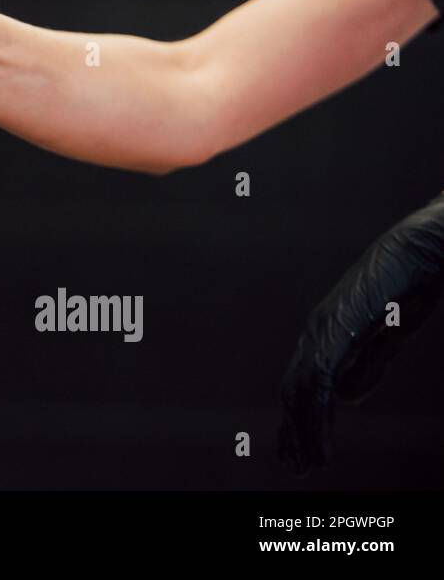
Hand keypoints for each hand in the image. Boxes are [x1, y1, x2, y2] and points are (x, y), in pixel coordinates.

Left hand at [278, 193, 443, 474]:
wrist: (423, 251)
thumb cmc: (409, 285)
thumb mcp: (387, 337)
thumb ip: (367, 365)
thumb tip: (345, 398)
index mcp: (327, 330)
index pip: (303, 381)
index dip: (301, 417)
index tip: (301, 448)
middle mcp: (317, 329)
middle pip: (294, 390)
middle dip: (294, 430)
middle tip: (295, 466)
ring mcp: (323, 329)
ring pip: (301, 390)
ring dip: (304, 431)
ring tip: (308, 463)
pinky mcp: (337, 330)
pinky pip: (319, 381)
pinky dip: (318, 416)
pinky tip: (323, 442)